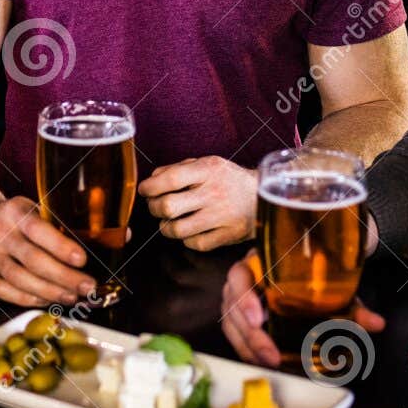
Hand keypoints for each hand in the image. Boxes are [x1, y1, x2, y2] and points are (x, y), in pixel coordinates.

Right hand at [0, 196, 95, 306]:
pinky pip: (6, 292)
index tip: (81, 260)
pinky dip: (29, 298)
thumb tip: (78, 258)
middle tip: (86, 286)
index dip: (61, 247)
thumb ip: (48, 227)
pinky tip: (46, 299)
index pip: (39, 231)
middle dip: (64, 277)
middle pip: (33, 260)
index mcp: (14, 212)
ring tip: (71, 296)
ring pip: (21, 280)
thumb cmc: (10, 218)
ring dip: (50, 292)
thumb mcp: (28, 209)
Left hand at [139, 156, 256, 249]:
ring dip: (166, 227)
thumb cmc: (229, 180)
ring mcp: (221, 216)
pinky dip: (187, 239)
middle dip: (154, 208)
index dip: (151, 187)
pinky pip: (195, 244)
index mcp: (208, 170)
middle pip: (168, 207)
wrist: (263, 197)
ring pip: (177, 230)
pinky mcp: (228, 235)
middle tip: (155, 206)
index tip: (145, 190)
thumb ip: (179, 168)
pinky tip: (190, 230)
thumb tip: (153, 179)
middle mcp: (214, 193)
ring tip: (169, 221)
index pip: (171, 179)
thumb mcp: (208, 164)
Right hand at [220, 251, 383, 367]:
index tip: (259, 318)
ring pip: (230, 323)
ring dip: (247, 346)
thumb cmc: (315, 269)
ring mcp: (241, 297)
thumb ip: (351, 302)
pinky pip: (237, 334)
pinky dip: (247, 349)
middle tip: (270, 355)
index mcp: (260, 260)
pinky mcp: (244, 316)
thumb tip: (376, 323)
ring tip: (268, 362)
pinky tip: (262, 361)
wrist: (314, 261)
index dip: (244, 298)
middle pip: (231, 305)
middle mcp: (246, 277)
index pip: (239, 274)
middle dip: (249, 335)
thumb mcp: (331, 281)